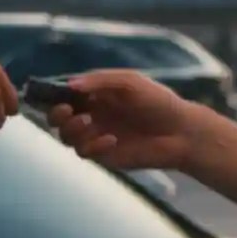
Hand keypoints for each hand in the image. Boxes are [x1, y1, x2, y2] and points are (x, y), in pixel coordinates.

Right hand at [47, 69, 197, 169]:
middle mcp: (92, 116)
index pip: (65, 95)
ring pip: (66, 137)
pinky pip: (85, 152)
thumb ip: (100, 81)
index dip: (54, 95)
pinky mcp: (104, 156)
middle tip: (66, 111)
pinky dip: (93, 145)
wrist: (181, 132)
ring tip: (86, 122)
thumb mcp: (130, 82)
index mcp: (96, 96)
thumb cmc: (158, 101)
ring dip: (71, 129)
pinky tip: (111, 140)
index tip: (56, 94)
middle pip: (58, 119)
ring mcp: (96, 137)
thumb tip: (70, 86)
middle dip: (56, 115)